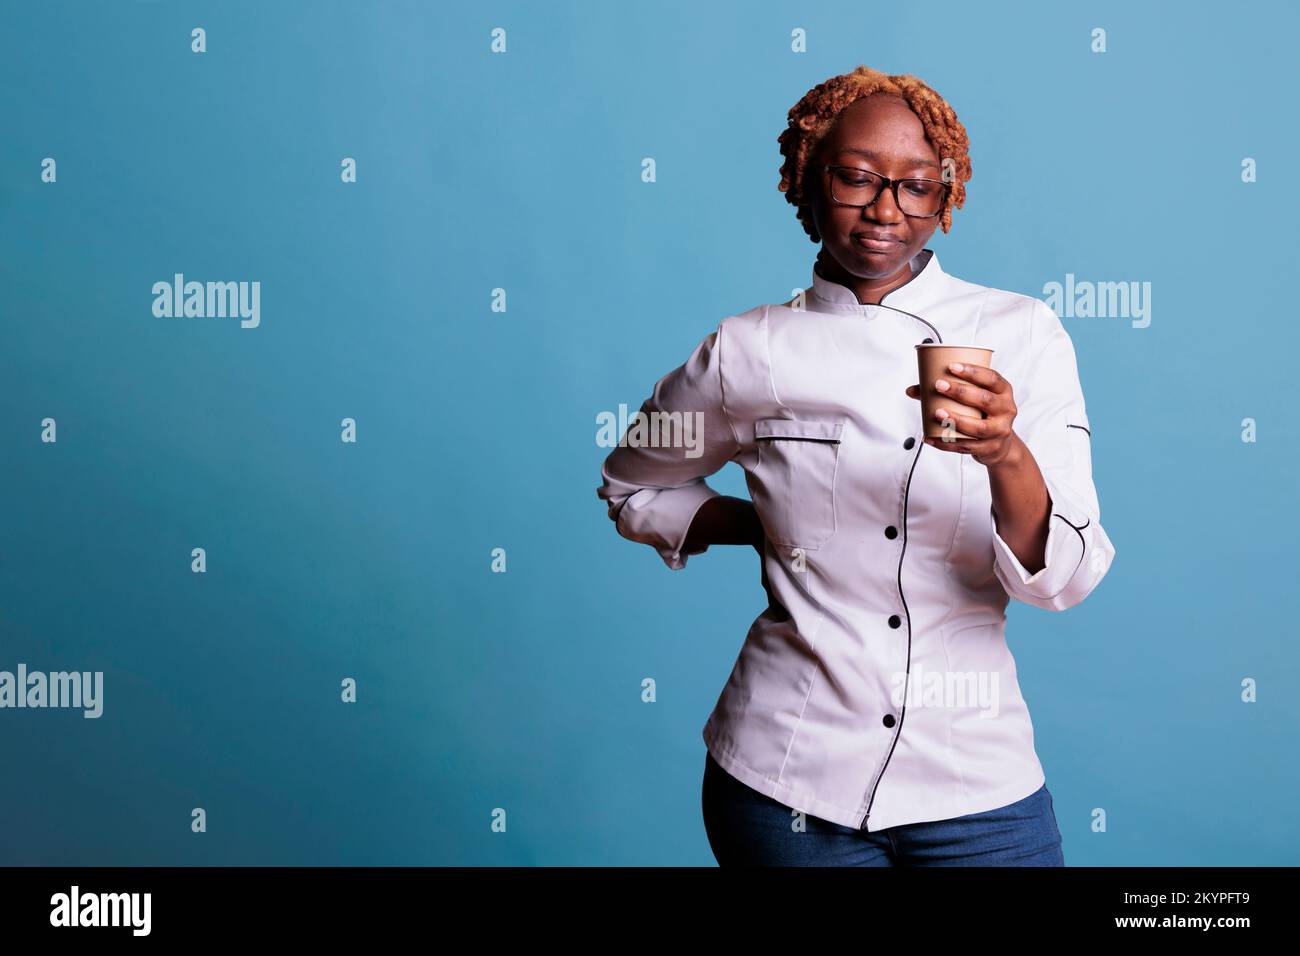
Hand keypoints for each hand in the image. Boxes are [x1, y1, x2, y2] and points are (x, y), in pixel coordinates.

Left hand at [905, 361, 1021, 467]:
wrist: (999, 444)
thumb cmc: (982, 413)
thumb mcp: (972, 398)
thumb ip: (944, 391)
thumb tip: (911, 390)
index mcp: (1003, 391)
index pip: (992, 378)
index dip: (973, 372)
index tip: (952, 367)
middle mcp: (1006, 410)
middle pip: (985, 400)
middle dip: (961, 392)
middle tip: (939, 386)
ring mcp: (999, 430)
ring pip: (978, 427)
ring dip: (956, 420)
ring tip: (937, 413)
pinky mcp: (989, 448)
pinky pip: (965, 446)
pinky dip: (945, 443)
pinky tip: (930, 438)